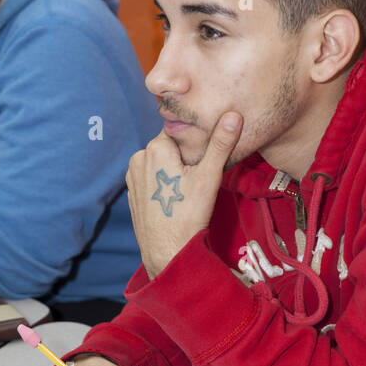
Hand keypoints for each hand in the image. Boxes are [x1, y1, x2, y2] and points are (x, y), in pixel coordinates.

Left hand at [126, 112, 242, 278]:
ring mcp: (132, 176)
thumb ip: (220, 143)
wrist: (167, 251)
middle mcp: (139, 157)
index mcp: (156, 148)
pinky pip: (150, 178)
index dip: (194, 142)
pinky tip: (174, 198)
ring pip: (159, 162)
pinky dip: (162, 183)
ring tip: (186, 190)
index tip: (203, 158)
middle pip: (168, 146)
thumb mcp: (209, 176)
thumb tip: (233, 115)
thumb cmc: (189, 214)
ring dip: (172, 170)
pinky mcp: (132, 192)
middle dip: (183, 157)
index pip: (179, 131)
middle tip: (197, 177)